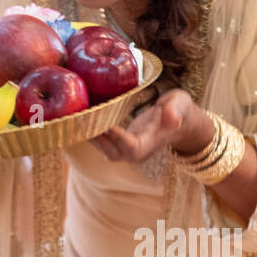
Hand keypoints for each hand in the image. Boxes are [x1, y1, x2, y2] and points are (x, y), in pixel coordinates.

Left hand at [92, 88, 211, 164]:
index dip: (118, 138)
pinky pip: (104, 143)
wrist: (180, 120)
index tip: (104, 124)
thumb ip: (176, 110)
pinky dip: (92, 133)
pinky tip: (80, 120)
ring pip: (105, 149)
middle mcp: (138, 151)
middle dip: (97, 139)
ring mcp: (128, 149)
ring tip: (75, 119)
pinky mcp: (121, 144)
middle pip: (113, 152)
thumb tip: (172, 119)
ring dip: (90, 136)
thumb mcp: (181, 103)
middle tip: (80, 120)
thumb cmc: (179, 109)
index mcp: (152, 142)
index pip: (132, 146)